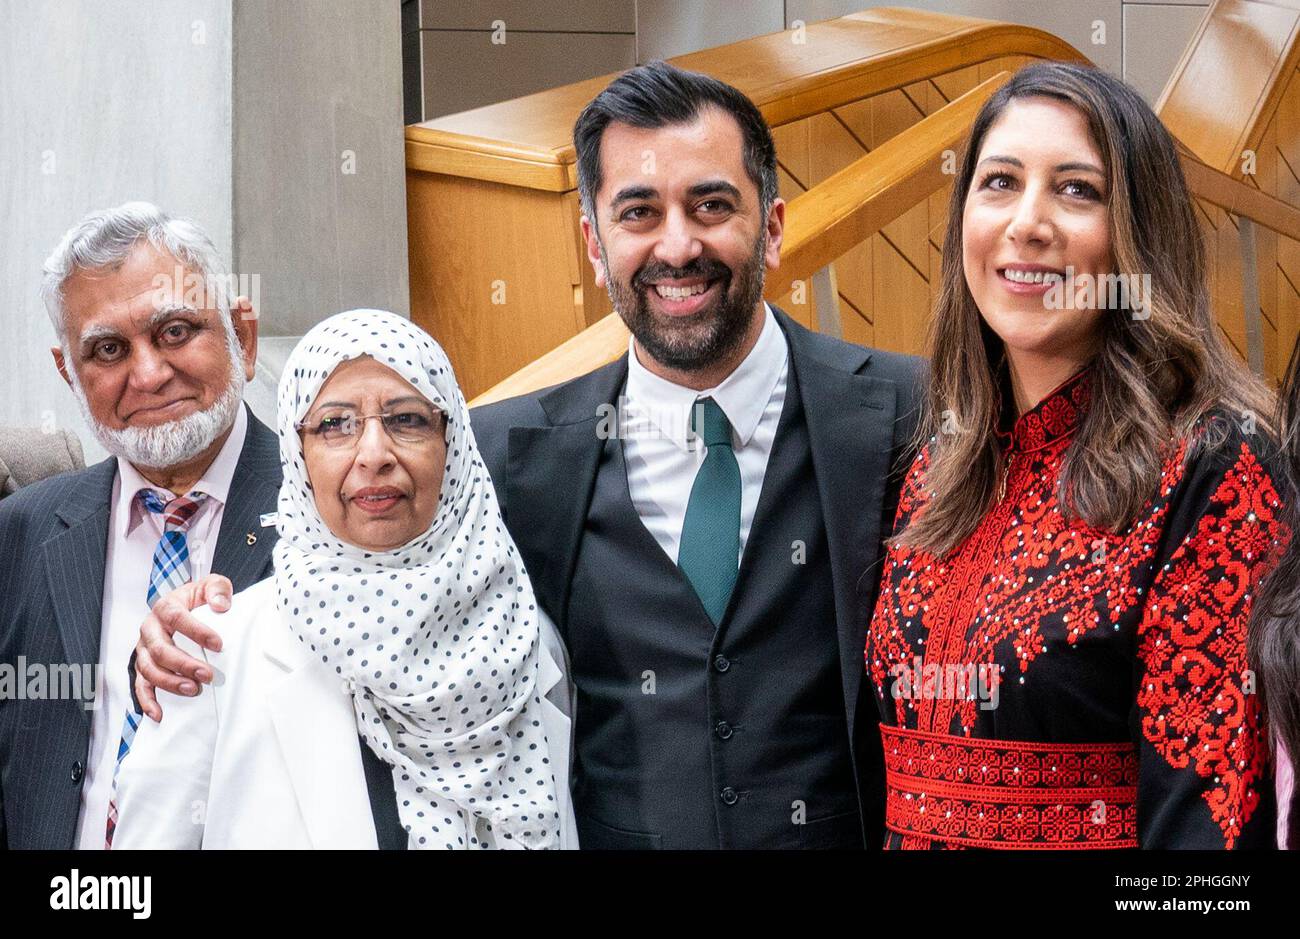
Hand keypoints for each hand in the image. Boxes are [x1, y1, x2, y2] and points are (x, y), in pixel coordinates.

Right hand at [133, 574, 232, 721]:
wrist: (184, 606)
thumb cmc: (199, 599)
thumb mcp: (211, 586)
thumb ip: (218, 589)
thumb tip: (221, 606)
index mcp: (165, 607)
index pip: (177, 618)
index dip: (196, 632)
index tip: (218, 644)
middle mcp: (150, 628)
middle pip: (160, 648)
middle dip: (183, 664)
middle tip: (207, 675)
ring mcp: (143, 648)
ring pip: (149, 669)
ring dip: (170, 682)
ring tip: (194, 690)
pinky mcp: (143, 665)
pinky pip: (140, 685)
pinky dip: (147, 701)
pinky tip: (159, 714)